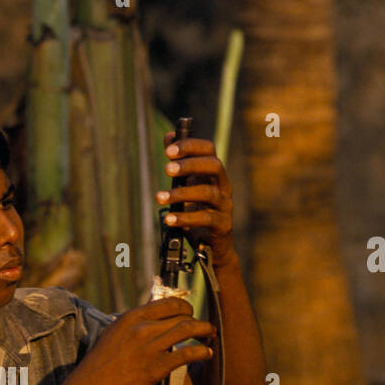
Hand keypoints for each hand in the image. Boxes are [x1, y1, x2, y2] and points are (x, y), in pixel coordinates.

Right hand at [68, 296, 216, 384]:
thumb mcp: (113, 333)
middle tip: (205, 326)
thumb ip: (133, 324)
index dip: (184, 306)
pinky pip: (187, 354)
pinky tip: (206, 354)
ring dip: (204, 331)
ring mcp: (151, 347)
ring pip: (188, 330)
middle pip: (181, 316)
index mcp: (132, 317)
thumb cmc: (99, 363)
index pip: (167, 303)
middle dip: (197, 320)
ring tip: (210, 335)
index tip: (189, 312)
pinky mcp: (157, 367)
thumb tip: (150, 319)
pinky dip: (201, 352)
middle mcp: (143, 328)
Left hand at [156, 133, 236, 267]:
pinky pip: (205, 219)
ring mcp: (225, 206)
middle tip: (166, 169)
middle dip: (190, 164)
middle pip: (214, 166)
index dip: (191, 146)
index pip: (209, 150)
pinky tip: (169, 219)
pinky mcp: (223, 226)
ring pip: (207, 193)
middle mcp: (223, 187)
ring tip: (159, 198)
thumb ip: (179, 165)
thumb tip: (169, 136)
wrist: (213, 248)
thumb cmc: (198, 214)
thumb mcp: (187, 188)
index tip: (169, 149)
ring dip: (181, 194)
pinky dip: (185, 218)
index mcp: (214, 174)